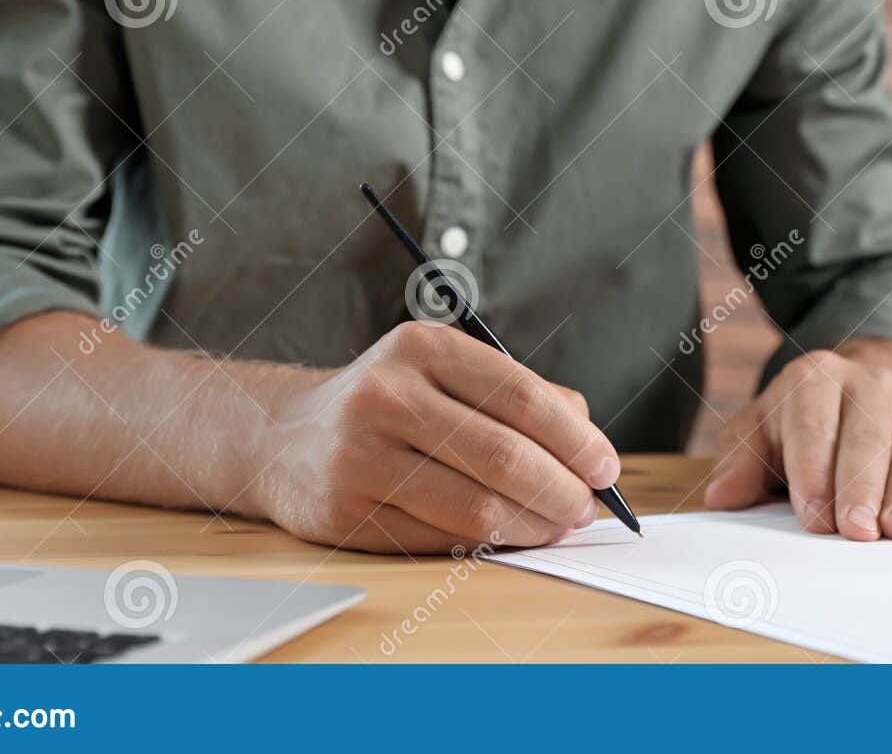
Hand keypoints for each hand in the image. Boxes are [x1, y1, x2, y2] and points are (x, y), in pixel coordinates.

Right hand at [252, 321, 617, 553]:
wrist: (286, 436)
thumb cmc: (391, 402)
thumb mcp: (447, 371)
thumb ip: (522, 393)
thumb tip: (588, 441)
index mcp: (423, 347)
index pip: (522, 396)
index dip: (575, 440)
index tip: (605, 467)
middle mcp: (388, 395)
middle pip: (505, 456)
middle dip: (562, 491)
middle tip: (586, 507)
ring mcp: (362, 456)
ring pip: (477, 507)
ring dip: (533, 525)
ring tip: (555, 525)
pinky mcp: (349, 512)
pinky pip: (441, 538)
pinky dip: (489, 544)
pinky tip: (508, 536)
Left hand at [703, 339, 891, 541]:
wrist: (859, 392)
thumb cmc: (799, 423)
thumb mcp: (759, 431)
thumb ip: (739, 461)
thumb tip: (721, 496)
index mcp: (814, 378)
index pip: (813, 425)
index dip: (813, 473)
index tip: (814, 518)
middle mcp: (868, 383)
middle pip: (867, 436)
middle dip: (861, 487)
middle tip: (857, 531)